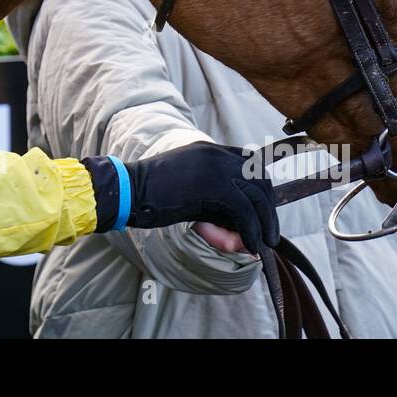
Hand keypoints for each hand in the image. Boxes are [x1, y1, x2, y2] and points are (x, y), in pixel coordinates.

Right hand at [123, 143, 278, 252]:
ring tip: (263, 242)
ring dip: (264, 221)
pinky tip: (251, 245)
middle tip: (267, 231)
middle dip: (268, 206)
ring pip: (257, 194)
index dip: (260, 187)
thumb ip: (214, 214)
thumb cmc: (151, 196)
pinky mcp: (215, 186)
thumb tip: (242, 241)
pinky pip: (245, 210)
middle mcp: (217, 154)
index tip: (262, 210)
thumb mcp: (189, 200)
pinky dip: (252, 230)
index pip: (250, 161)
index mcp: (209, 151)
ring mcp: (217, 167)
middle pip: (259, 177)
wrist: (128, 189)